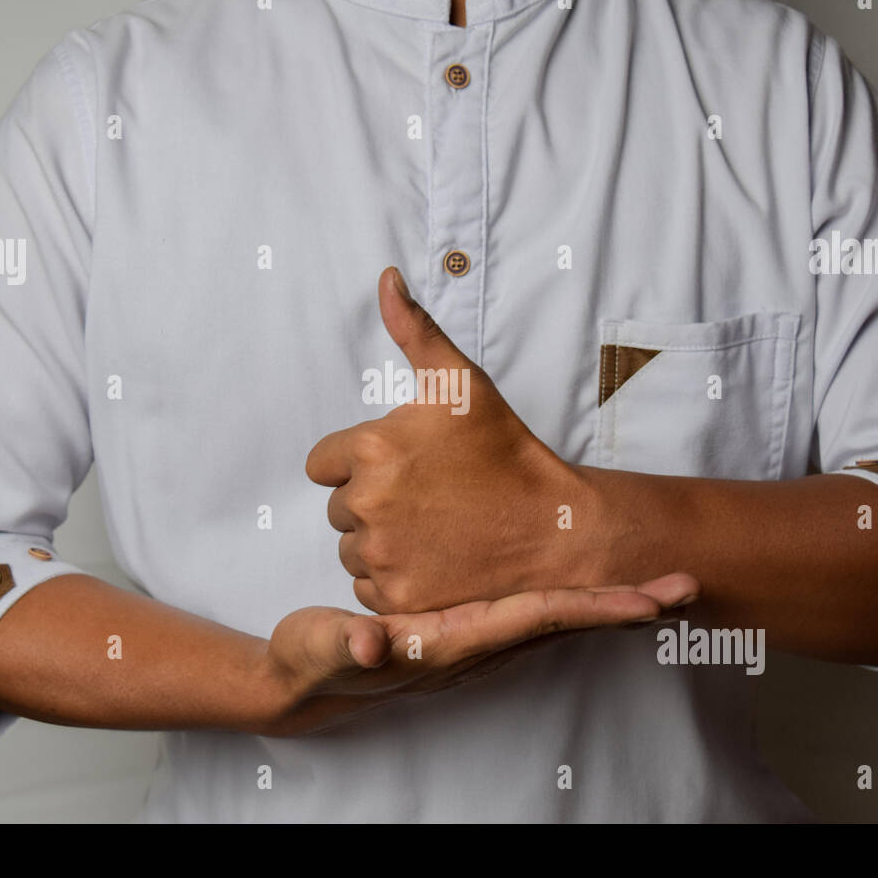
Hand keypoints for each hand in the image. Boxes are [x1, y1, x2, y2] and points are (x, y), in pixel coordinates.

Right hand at [259, 572, 698, 735]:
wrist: (306, 678)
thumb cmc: (314, 661)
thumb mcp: (322, 649)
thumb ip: (347, 645)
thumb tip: (377, 640)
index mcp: (455, 640)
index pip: (539, 619)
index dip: (596, 607)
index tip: (651, 602)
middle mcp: (479, 641)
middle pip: (568, 620)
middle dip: (628, 605)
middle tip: (690, 585)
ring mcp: (478, 634)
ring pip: (557, 613)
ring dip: (610, 599)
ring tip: (664, 583)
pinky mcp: (468, 622)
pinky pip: (535, 607)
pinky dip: (575, 595)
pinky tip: (591, 577)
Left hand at [306, 267, 597, 614]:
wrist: (554, 526)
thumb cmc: (505, 450)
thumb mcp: (460, 382)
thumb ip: (414, 329)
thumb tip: (386, 278)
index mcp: (370, 451)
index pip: (323, 464)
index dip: (360, 464)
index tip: (406, 468)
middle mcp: (367, 505)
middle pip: (338, 509)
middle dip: (372, 502)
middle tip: (428, 498)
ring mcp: (382, 556)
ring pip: (352, 550)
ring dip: (380, 543)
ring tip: (434, 529)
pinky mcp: (397, 599)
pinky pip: (368, 589)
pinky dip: (393, 580)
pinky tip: (434, 561)